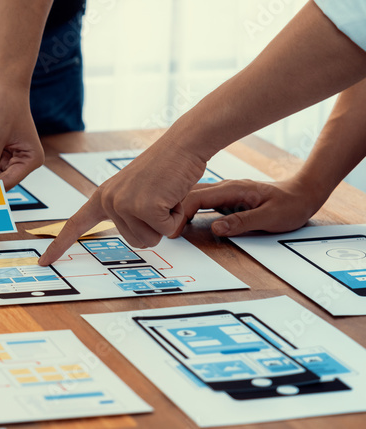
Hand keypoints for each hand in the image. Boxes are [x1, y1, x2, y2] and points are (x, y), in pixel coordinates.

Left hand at [38, 144, 206, 264]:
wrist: (182, 146)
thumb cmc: (164, 168)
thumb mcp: (134, 191)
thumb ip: (126, 211)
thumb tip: (136, 238)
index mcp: (102, 197)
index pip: (75, 224)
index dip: (60, 245)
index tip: (44, 262)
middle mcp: (109, 201)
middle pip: (135, 241)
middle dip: (154, 227)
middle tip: (159, 200)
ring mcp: (125, 204)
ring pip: (150, 240)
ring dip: (165, 222)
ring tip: (164, 196)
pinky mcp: (145, 208)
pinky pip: (167, 231)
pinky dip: (176, 217)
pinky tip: (173, 195)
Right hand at [171, 179, 324, 236]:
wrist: (303, 194)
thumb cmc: (290, 205)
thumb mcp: (270, 217)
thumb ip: (242, 222)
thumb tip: (216, 228)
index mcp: (232, 189)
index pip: (195, 198)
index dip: (179, 213)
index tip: (172, 231)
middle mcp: (224, 187)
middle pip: (187, 195)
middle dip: (170, 210)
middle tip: (160, 229)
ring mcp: (222, 192)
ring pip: (189, 197)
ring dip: (175, 209)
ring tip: (164, 225)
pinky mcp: (223, 199)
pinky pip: (197, 202)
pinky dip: (185, 209)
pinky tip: (178, 219)